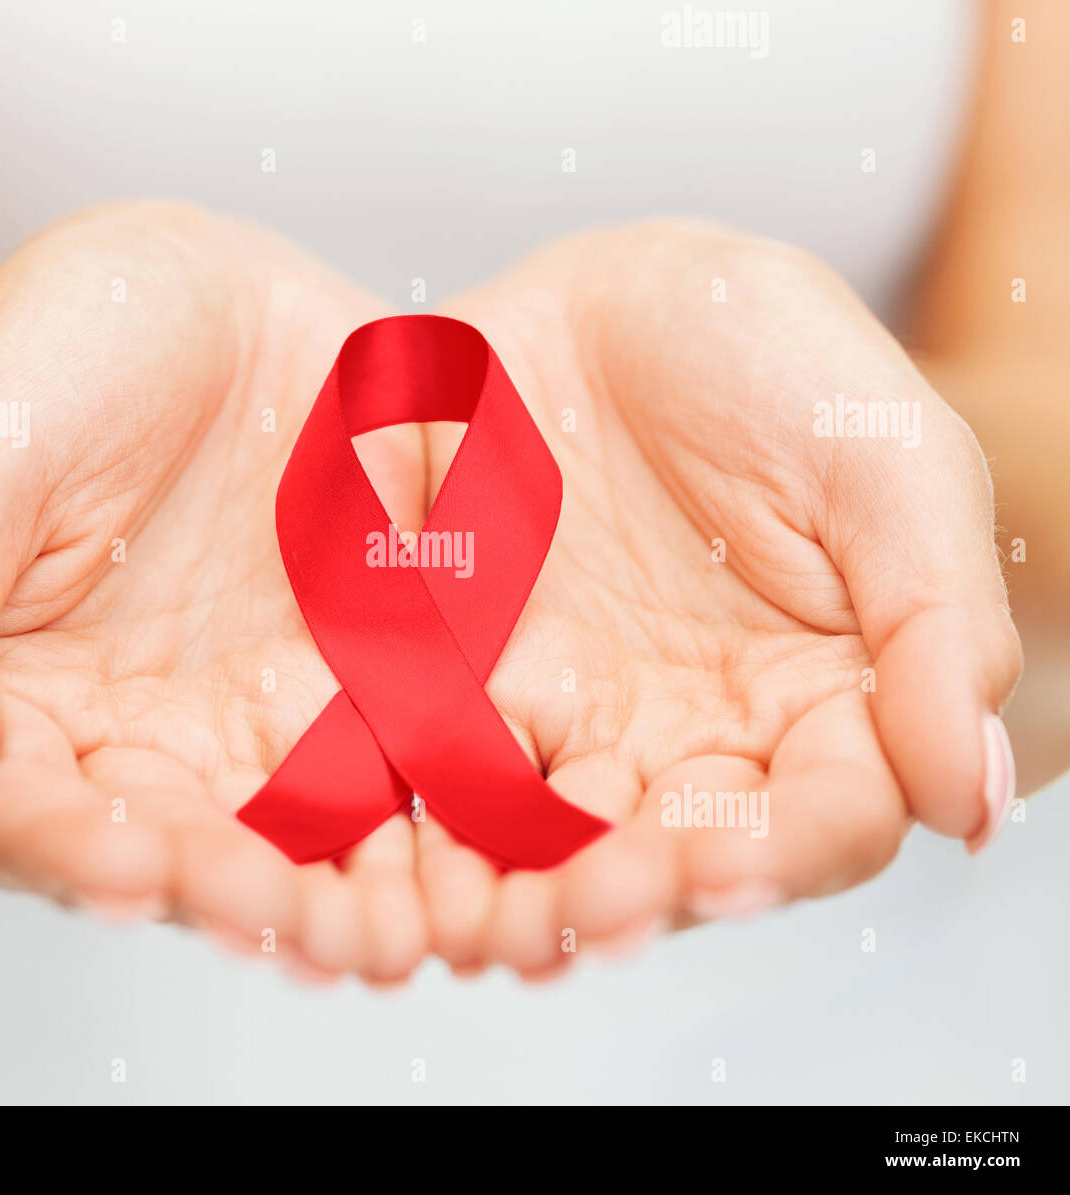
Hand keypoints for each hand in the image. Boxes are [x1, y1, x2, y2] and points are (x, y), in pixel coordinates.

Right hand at [0, 203, 433, 982]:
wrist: (217, 297)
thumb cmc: (68, 356)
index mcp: (28, 706)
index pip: (30, 816)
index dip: (71, 852)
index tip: (128, 869)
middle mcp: (156, 740)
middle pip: (185, 854)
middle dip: (232, 893)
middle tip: (279, 915)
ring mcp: (277, 720)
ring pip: (310, 838)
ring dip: (350, 892)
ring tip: (391, 925)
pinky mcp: (383, 686)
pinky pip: (417, 766)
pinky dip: (447, 815)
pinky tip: (481, 848)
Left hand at [419, 221, 1021, 976]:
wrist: (598, 298)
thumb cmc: (762, 354)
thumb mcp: (882, 457)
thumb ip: (938, 621)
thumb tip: (971, 801)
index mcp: (824, 695)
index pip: (828, 816)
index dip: (788, 853)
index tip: (733, 868)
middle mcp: (700, 734)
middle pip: (678, 856)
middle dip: (638, 893)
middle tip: (595, 909)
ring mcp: (578, 718)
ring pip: (557, 842)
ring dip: (526, 892)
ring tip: (495, 918)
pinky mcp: (467, 688)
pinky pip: (446, 775)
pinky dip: (428, 829)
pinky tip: (410, 863)